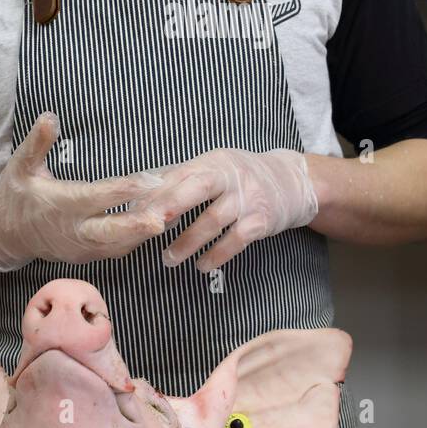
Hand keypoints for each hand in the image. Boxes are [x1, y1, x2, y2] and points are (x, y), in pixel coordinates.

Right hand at [0, 112, 168, 271]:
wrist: (2, 235)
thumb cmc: (14, 195)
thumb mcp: (20, 166)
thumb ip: (37, 143)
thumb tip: (50, 116)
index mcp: (59, 205)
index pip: (96, 197)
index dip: (123, 190)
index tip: (148, 181)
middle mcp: (73, 231)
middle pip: (111, 231)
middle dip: (139, 225)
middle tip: (165, 216)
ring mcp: (81, 248)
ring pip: (118, 245)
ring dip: (144, 233)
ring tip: (172, 216)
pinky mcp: (87, 256)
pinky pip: (115, 250)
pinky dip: (136, 239)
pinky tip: (157, 224)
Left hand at [127, 148, 319, 270]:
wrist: (292, 181)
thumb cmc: (243, 176)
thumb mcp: (216, 167)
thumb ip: (184, 178)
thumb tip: (143, 194)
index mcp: (214, 162)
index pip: (181, 173)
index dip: (157, 192)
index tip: (135, 210)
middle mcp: (231, 176)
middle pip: (198, 188)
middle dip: (171, 205)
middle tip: (148, 226)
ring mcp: (248, 198)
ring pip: (214, 220)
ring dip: (189, 242)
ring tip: (168, 259)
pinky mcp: (261, 220)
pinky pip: (236, 240)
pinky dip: (217, 255)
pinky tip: (202, 266)